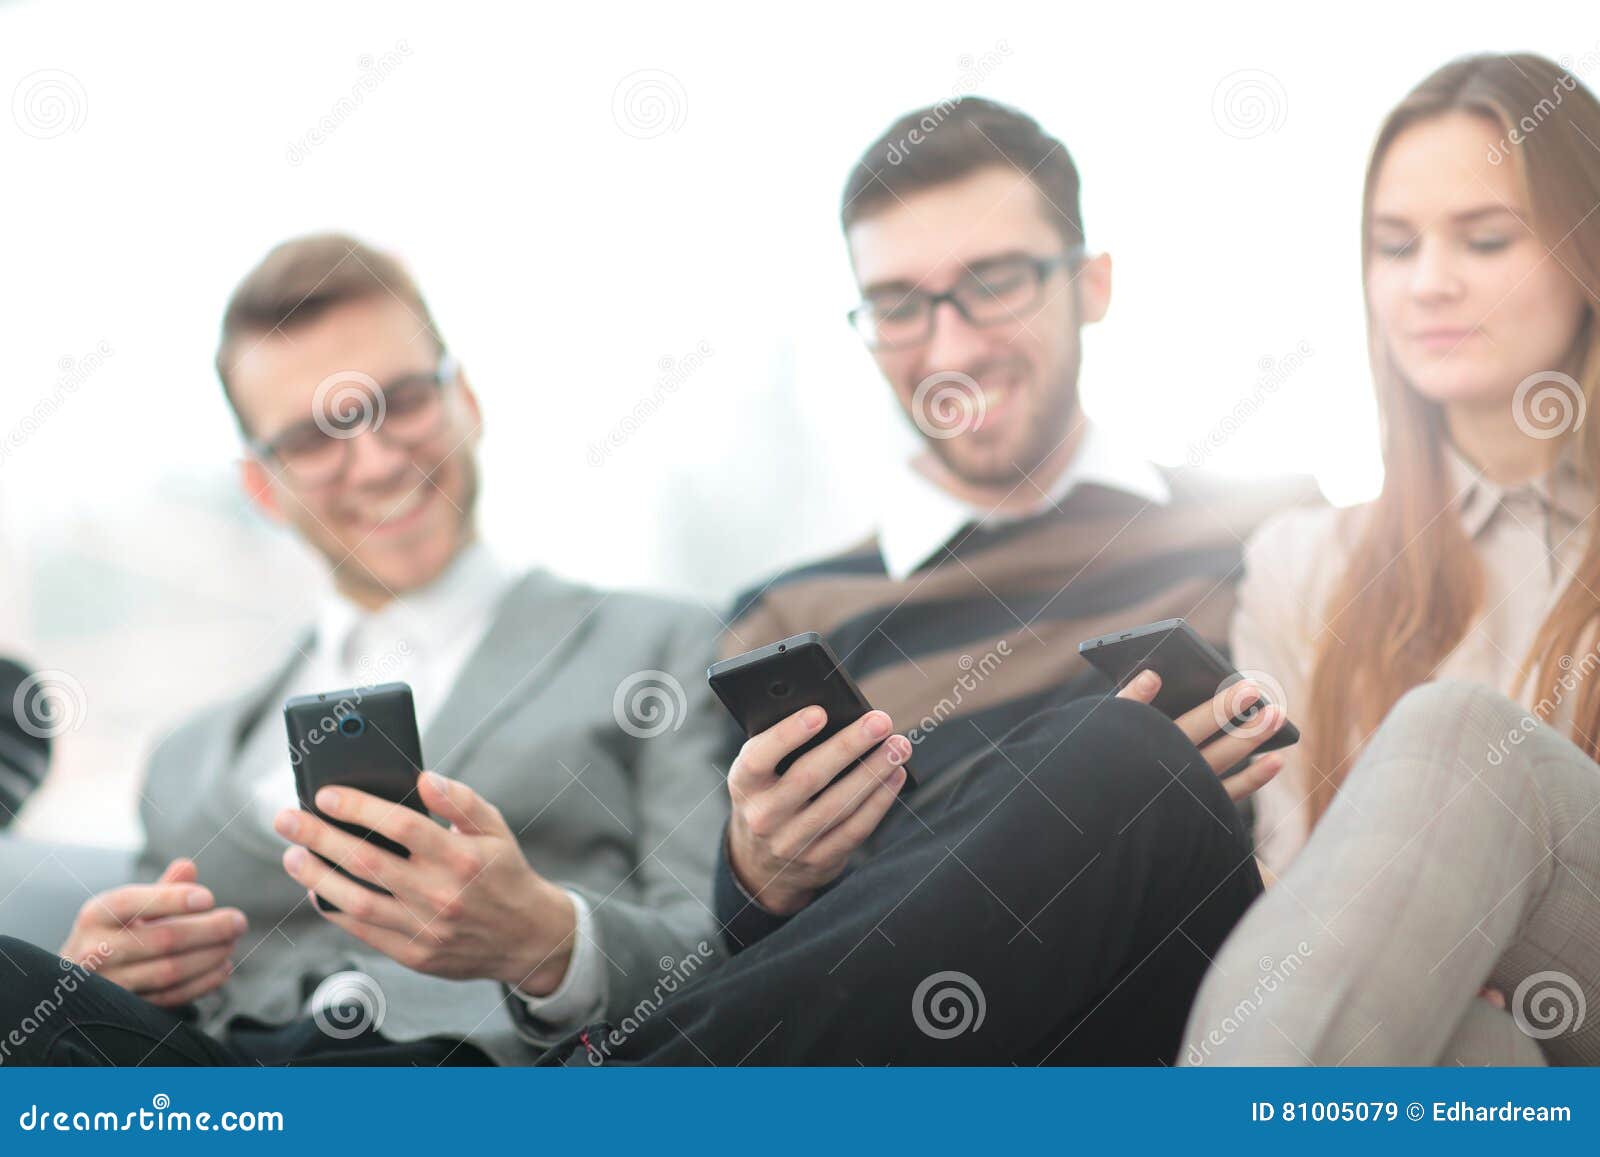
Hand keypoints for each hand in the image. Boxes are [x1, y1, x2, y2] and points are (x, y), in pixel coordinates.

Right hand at [58, 858, 245, 1006]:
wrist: (78, 978)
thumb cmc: (114, 931)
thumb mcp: (129, 906)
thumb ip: (161, 889)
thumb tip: (188, 866)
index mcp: (97, 914)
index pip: (133, 902)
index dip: (173, 899)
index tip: (209, 898)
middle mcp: (95, 949)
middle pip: (161, 939)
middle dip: (208, 930)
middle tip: (239, 921)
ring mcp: (107, 984)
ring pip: (168, 971)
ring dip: (209, 957)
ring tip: (232, 943)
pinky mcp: (123, 1009)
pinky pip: (169, 997)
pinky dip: (201, 983)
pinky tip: (223, 968)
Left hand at [274, 771, 577, 997]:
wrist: (527, 938)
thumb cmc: (505, 874)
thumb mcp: (496, 828)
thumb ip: (461, 800)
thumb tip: (423, 778)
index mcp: (461, 857)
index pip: (401, 826)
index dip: (359, 808)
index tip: (326, 794)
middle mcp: (440, 893)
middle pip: (366, 861)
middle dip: (319, 837)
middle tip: (287, 819)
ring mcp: (425, 928)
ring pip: (356, 901)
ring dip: (316, 876)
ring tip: (292, 855)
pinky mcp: (414, 954)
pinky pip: (363, 931)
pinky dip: (334, 910)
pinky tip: (315, 889)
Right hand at [726, 706, 910, 916]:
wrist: (760, 862)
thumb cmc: (769, 794)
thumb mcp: (760, 774)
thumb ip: (782, 747)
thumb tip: (836, 715)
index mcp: (743, 784)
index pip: (759, 758)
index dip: (787, 735)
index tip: (820, 712)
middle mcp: (762, 816)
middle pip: (809, 777)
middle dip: (848, 746)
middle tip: (880, 721)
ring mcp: (790, 843)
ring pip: (839, 804)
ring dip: (874, 771)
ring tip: (899, 746)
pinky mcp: (819, 860)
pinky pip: (855, 829)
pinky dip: (879, 800)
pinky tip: (896, 775)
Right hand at [1117, 670, 1288, 801]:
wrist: (1104, 811)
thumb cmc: (1105, 762)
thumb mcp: (1105, 730)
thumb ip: (1129, 702)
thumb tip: (1153, 676)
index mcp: (1149, 750)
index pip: (1192, 724)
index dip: (1220, 706)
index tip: (1248, 688)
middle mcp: (1170, 772)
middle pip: (1211, 740)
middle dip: (1238, 717)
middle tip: (1264, 696)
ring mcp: (1186, 791)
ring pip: (1224, 761)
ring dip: (1252, 739)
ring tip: (1278, 715)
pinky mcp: (1198, 807)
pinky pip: (1230, 793)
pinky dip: (1254, 778)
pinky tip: (1277, 760)